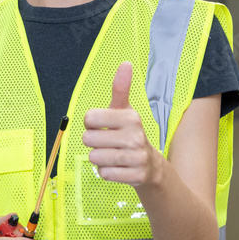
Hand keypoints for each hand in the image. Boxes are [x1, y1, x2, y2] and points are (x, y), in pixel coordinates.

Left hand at [83, 62, 161, 187]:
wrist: (150, 166)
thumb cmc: (129, 134)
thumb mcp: (124, 111)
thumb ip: (121, 88)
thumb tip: (126, 63)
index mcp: (130, 117)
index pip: (89, 118)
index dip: (91, 124)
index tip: (103, 126)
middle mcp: (135, 136)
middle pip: (88, 139)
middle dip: (94, 143)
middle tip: (108, 143)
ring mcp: (137, 157)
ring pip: (94, 157)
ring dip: (99, 158)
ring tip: (112, 155)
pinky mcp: (136, 176)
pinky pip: (104, 173)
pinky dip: (106, 172)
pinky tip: (117, 167)